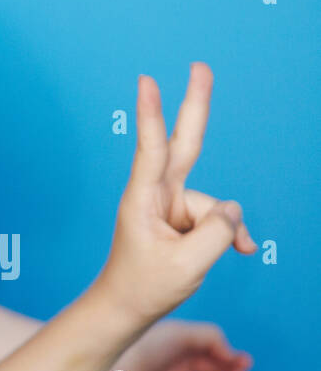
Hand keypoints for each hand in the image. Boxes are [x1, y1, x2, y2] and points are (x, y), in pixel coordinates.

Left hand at [93, 63, 255, 328]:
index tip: (146, 80)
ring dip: (222, 233)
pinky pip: (217, 219)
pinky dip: (228, 236)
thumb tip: (233, 208)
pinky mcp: (183, 215)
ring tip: (198, 259)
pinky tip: (242, 250)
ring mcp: (170, 202)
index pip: (151, 148)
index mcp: (143, 198)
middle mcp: (156, 192)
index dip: (151, 114)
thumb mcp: (189, 264)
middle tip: (200, 64)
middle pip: (184, 143)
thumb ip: (217, 232)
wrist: (127, 306)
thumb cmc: (146, 284)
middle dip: (195, 104)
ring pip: (213, 206)